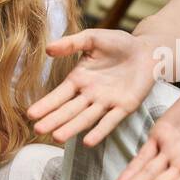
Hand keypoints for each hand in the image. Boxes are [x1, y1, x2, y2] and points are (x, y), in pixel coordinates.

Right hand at [28, 29, 157, 146]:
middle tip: (38, 130)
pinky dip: (99, 131)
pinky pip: (110, 121)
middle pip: (68, 110)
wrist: (148, 50)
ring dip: (72, 128)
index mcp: (79, 78)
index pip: (59, 95)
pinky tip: (88, 141)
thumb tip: (47, 49)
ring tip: (57, 137)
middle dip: (54, 120)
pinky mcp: (125, 107)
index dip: (46, 104)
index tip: (31, 114)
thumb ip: (71, 44)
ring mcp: (106, 102)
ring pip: (86, 118)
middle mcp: (90, 94)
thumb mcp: (92, 38)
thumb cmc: (119, 43)